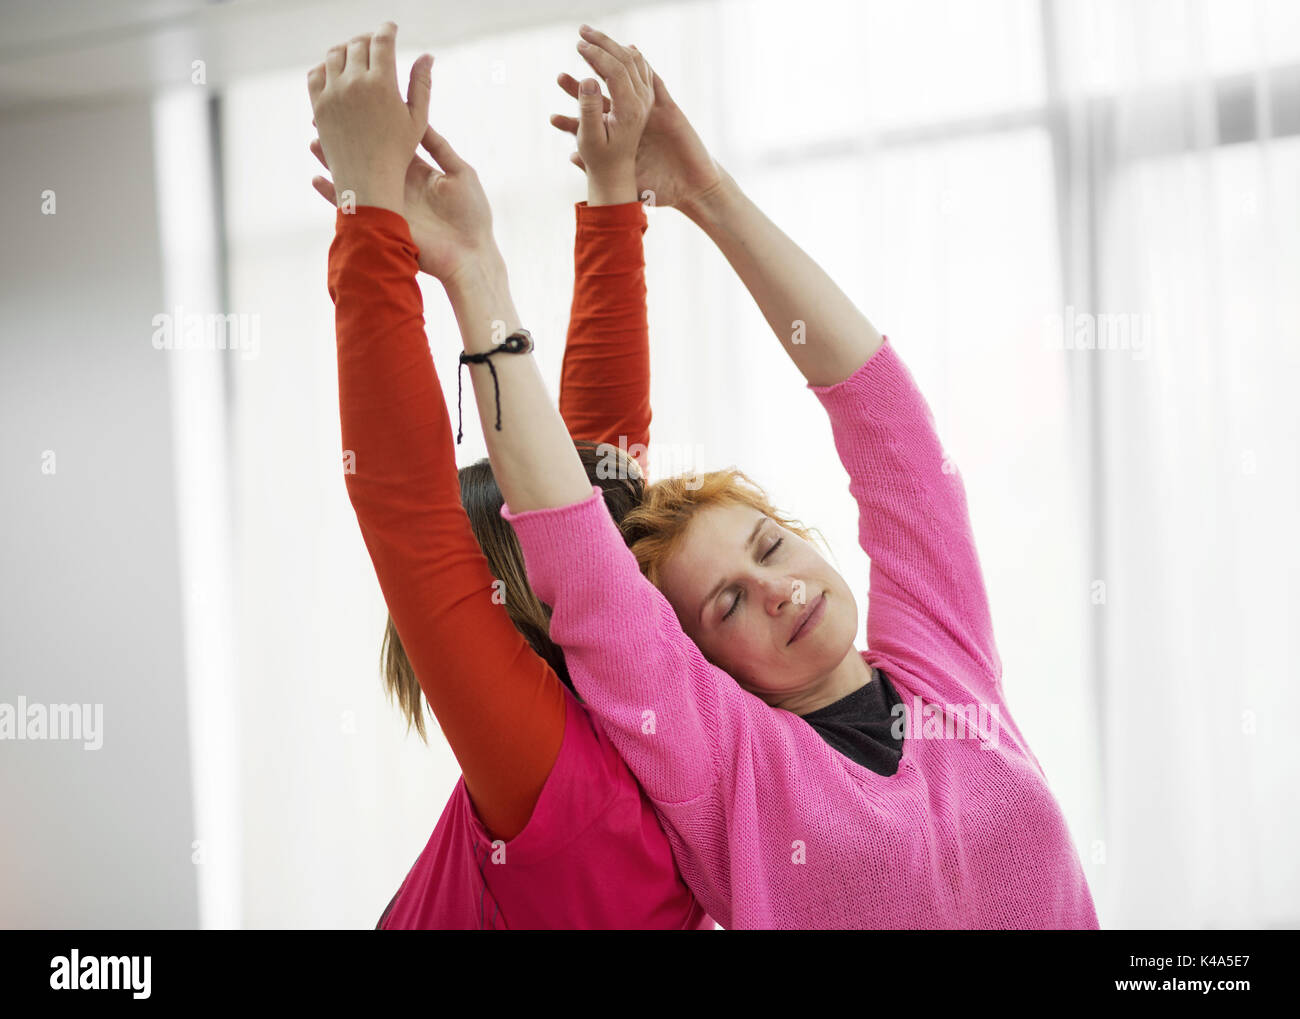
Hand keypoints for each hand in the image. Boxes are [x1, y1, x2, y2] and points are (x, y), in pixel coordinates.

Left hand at [306, 22, 431, 214]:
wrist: (368, 182)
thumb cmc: (398, 153)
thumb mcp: (417, 119)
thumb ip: (422, 84)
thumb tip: (427, 55)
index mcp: (382, 83)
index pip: (382, 41)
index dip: (387, 29)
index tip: (390, 27)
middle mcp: (354, 83)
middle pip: (357, 44)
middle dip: (367, 38)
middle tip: (374, 42)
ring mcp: (333, 93)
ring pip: (334, 54)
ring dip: (346, 49)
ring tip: (355, 55)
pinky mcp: (318, 105)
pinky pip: (316, 74)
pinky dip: (326, 67)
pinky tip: (336, 72)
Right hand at [308, 126, 495, 279]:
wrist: (470, 255)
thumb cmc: (472, 214)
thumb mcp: (460, 173)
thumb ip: (439, 147)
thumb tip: (422, 118)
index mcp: (417, 169)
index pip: (389, 141)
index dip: (371, 124)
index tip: (355, 104)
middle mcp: (399, 183)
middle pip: (367, 155)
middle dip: (346, 139)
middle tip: (322, 120)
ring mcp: (389, 201)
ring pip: (356, 177)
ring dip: (333, 162)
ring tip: (314, 144)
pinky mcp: (383, 220)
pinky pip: (354, 206)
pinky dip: (334, 195)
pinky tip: (316, 180)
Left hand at [551, 27, 722, 210]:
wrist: (692, 189)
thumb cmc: (660, 190)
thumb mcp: (621, 181)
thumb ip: (602, 169)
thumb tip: (570, 156)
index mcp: (619, 133)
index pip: (593, 111)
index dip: (575, 97)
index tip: (556, 90)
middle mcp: (631, 118)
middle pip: (605, 88)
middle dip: (586, 74)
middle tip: (560, 71)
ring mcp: (651, 113)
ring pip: (628, 79)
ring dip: (609, 62)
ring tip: (591, 47)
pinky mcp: (669, 111)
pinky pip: (656, 84)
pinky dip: (645, 68)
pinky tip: (631, 51)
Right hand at [557, 26, 652, 183]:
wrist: (616, 172)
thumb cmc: (598, 158)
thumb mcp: (589, 139)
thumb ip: (589, 110)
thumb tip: (588, 80)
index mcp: (629, 110)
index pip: (615, 71)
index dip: (596, 55)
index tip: (578, 45)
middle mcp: (641, 102)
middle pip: (626, 60)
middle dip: (603, 43)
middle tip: (581, 32)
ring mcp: (645, 99)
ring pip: (634, 61)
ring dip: (613, 45)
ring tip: (591, 37)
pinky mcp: (643, 99)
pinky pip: (639, 69)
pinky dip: (625, 55)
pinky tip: (614, 48)